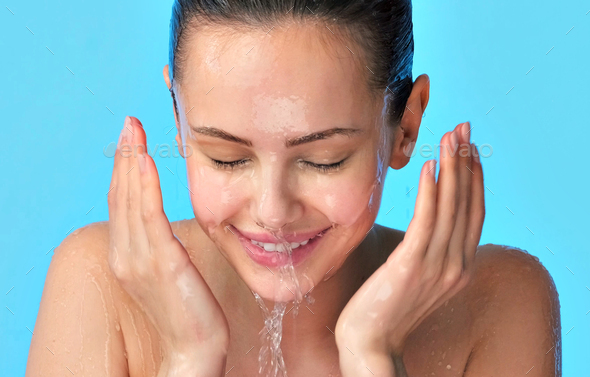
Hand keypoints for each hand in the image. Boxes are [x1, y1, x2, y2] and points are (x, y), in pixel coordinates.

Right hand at [107, 116, 229, 375]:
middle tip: (129, 123)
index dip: (125, 170)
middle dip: (124, 156)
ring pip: (131, 200)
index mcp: (127, 257)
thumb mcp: (169, 272)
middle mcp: (126, 255)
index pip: (122, 204)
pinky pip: (149, 217)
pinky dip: (143, 186)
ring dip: (131, 161)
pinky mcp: (162, 263)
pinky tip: (144, 161)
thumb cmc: (188, 310)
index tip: (131, 139)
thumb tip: (167, 228)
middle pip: (121, 196)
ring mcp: (140, 260)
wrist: (195, 347)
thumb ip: (162, 247)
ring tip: (133, 130)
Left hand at [335, 122, 484, 374]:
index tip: (469, 149)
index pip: (474, 213)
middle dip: (467, 162)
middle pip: (468, 203)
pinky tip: (429, 165)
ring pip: (451, 207)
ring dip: (452, 167)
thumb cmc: (386, 306)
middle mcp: (456, 265)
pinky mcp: (412, 265)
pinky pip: (426, 221)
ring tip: (450, 136)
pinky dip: (432, 191)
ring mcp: (437, 266)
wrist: (370, 342)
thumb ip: (428, 251)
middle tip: (464, 129)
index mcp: (459, 267)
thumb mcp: (417, 276)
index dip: (474, 178)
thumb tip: (425, 224)